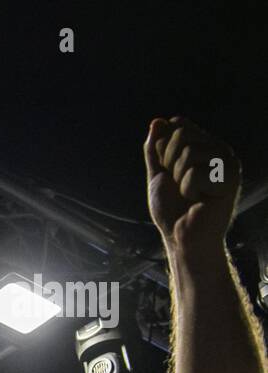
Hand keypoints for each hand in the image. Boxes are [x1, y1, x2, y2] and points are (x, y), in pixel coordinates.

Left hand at [145, 117, 239, 251]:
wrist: (181, 237)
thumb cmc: (171, 209)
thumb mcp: (157, 174)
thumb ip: (156, 149)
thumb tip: (157, 121)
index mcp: (204, 146)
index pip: (178, 125)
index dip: (164, 149)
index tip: (169, 170)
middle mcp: (219, 150)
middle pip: (182, 134)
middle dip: (169, 162)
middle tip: (179, 184)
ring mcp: (227, 163)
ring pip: (189, 152)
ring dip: (179, 178)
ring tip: (190, 194)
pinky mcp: (230, 179)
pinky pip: (196, 173)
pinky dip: (189, 190)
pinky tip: (199, 200)